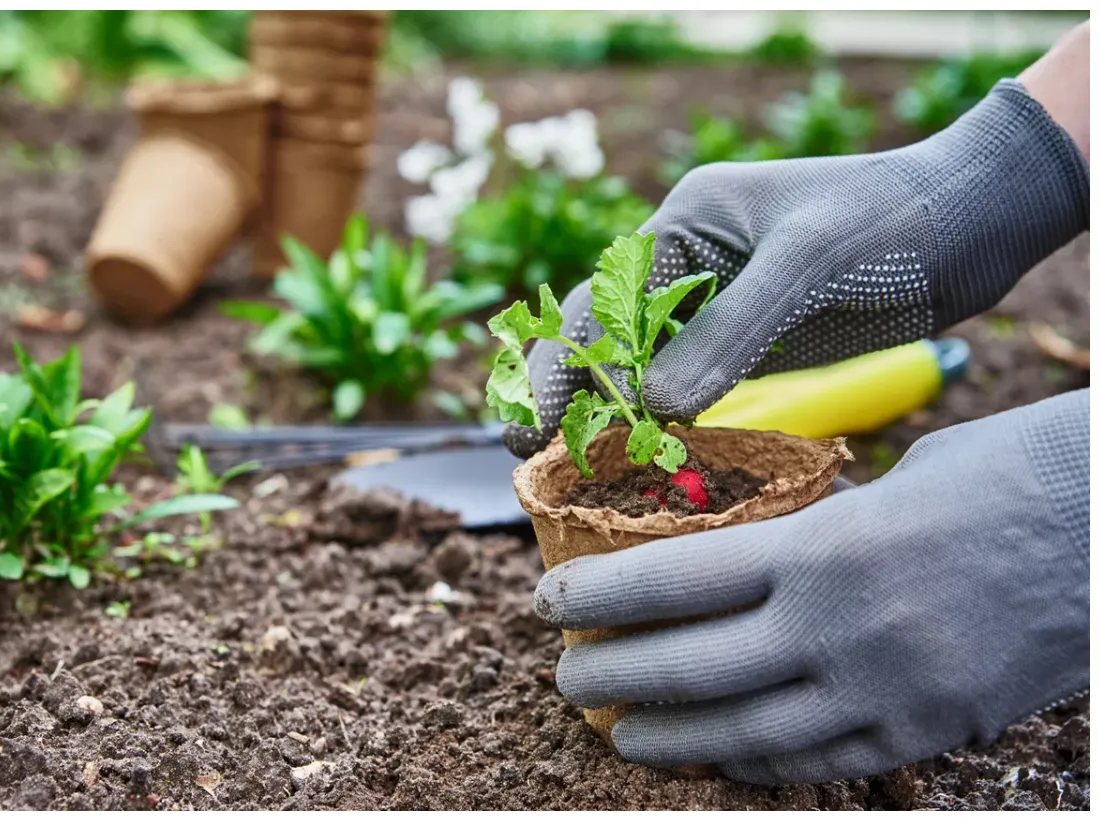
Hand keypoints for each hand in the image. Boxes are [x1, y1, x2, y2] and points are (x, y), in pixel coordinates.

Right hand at [503, 79, 1087, 458]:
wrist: (969, 223)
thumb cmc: (888, 224)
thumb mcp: (807, 265)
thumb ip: (731, 332)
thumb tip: (657, 409)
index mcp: (682, 226)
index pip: (598, 303)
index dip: (561, 366)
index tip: (531, 426)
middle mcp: (685, 266)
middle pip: (601, 336)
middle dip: (564, 393)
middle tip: (528, 458)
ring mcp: (714, 307)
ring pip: (638, 367)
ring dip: (607, 414)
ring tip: (572, 474)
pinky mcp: (746, 343)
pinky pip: (687, 388)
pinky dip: (660, 424)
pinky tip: (646, 462)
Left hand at [532, 390, 1088, 783]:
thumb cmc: (1009, 475)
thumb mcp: (893, 483)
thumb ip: (816, 529)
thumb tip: (757, 557)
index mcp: (824, 547)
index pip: (674, 580)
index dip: (597, 594)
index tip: (547, 601)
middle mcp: (842, 629)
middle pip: (691, 668)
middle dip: (612, 677)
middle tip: (567, 680)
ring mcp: (888, 692)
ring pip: (746, 735)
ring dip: (670, 739)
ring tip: (621, 734)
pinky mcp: (932, 731)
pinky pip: (822, 764)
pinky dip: (758, 767)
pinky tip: (721, 761)